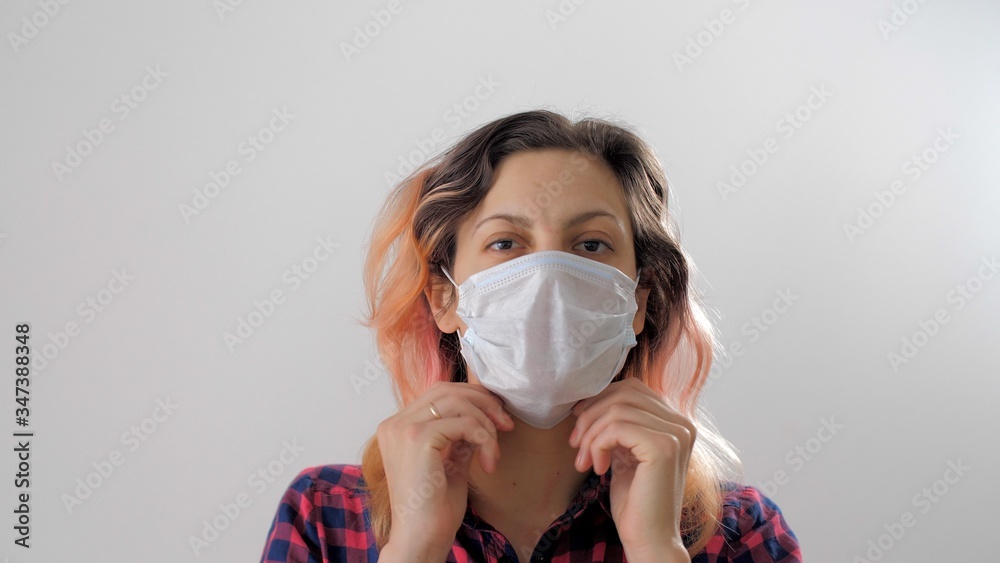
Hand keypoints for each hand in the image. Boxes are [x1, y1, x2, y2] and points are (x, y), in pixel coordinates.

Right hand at [376, 381, 514, 559]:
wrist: (422, 538)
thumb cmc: (435, 508)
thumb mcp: (451, 461)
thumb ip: (459, 435)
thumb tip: (483, 415)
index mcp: (397, 427)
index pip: (439, 393)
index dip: (473, 399)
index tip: (498, 419)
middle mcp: (394, 423)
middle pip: (447, 389)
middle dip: (483, 403)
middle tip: (506, 425)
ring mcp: (402, 428)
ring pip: (457, 402)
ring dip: (486, 423)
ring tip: (494, 452)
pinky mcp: (417, 438)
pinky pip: (462, 423)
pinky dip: (483, 437)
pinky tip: (487, 462)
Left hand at [569, 378, 694, 561]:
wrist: (649, 539)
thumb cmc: (634, 500)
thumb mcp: (624, 452)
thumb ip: (619, 425)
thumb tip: (589, 400)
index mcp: (675, 422)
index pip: (631, 389)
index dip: (599, 401)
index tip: (579, 425)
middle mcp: (681, 423)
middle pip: (623, 393)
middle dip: (590, 415)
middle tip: (576, 445)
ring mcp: (676, 433)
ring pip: (616, 410)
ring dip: (590, 435)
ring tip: (584, 461)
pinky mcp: (663, 446)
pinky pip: (616, 427)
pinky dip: (597, 444)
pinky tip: (598, 468)